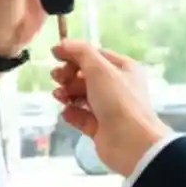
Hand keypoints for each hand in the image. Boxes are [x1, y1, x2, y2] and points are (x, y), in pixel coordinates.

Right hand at [50, 40, 170, 175]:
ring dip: (67, 93)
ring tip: (59, 96)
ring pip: (82, 96)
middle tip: (57, 78)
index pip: (95, 56)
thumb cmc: (118, 101)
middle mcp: (117, 87)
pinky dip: (72, 113)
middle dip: (68, 75)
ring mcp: (108, 108)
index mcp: (123, 69)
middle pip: (86, 75)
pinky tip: (66, 112)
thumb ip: (80, 52)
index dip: (74, 54)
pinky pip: (81, 116)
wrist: (131, 142)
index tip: (55, 56)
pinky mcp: (99, 127)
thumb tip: (62, 44)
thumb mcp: (99, 69)